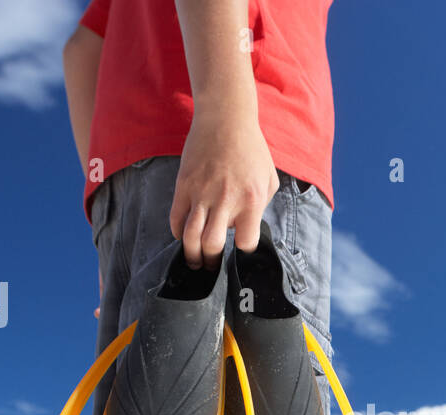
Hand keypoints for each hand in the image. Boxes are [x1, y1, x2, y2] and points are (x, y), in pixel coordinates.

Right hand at [170, 110, 278, 269]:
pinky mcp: (183, 185)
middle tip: (210, 265)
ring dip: (191, 254)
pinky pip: (175, 218)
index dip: (243, 247)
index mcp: (251, 201)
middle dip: (211, 261)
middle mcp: (226, 200)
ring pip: (189, 237)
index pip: (245, 243)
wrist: (225, 119)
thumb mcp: (269, 178)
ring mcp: (201, 193)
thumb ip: (261, 206)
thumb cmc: (251, 149)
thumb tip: (244, 226)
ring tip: (194, 260)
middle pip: (211, 246)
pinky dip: (177, 232)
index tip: (240, 243)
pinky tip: (183, 234)